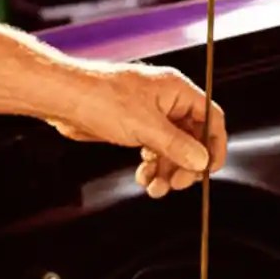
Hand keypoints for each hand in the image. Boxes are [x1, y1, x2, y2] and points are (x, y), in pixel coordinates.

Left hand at [50, 61, 225, 197]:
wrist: (64, 99)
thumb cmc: (100, 98)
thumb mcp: (145, 126)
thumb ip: (176, 145)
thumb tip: (201, 160)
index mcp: (177, 91)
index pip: (211, 117)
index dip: (214, 144)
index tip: (209, 169)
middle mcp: (167, 102)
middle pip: (193, 138)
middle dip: (186, 164)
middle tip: (177, 183)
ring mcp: (151, 115)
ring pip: (172, 149)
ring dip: (167, 171)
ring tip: (156, 188)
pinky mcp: (135, 128)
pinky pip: (154, 151)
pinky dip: (152, 167)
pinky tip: (143, 177)